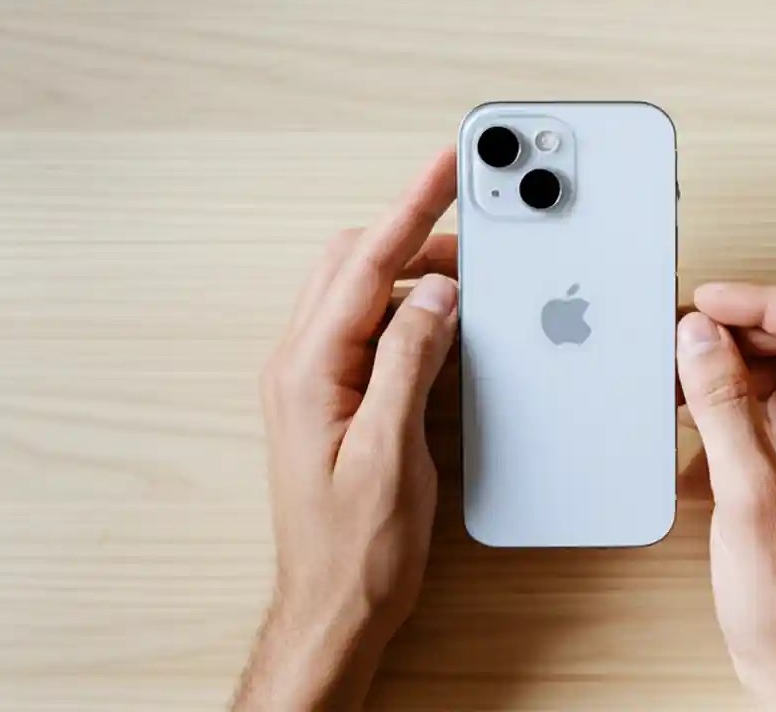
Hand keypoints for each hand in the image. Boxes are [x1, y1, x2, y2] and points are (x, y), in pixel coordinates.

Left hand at [233, 149, 459, 711]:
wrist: (332, 607)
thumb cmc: (356, 548)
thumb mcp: (391, 451)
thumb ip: (409, 361)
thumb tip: (437, 296)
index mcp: (308, 370)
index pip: (365, 265)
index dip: (410, 209)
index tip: (445, 168)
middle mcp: (300, 365)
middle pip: (355, 264)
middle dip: (414, 236)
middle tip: (475, 230)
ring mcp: (312, 380)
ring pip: (360, 293)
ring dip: (412, 274)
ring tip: (470, 277)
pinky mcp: (331, 398)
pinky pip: (367, 328)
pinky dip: (407, 311)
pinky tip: (442, 324)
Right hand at [675, 284, 775, 711]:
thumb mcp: (750, 495)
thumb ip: (724, 407)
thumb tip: (700, 339)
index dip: (760, 300)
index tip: (707, 301)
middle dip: (736, 336)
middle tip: (679, 340)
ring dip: (727, 376)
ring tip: (677, 385)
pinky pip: (771, 413)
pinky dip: (730, 415)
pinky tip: (695, 439)